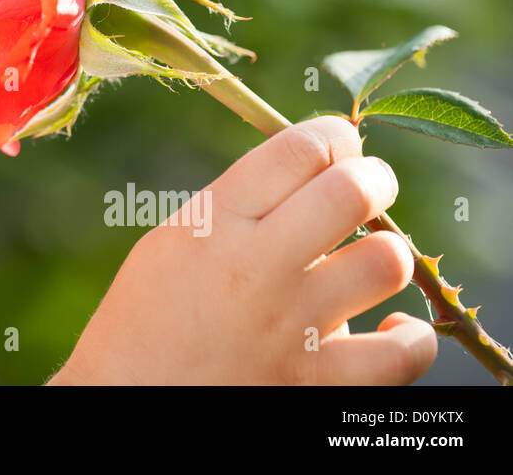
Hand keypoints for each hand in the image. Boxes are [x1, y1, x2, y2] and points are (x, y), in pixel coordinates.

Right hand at [48, 116, 437, 383]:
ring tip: (373, 259)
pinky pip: (402, 353)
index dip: (334, 136)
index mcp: (211, 223)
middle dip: (375, 178)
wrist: (126, 400)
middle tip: (370, 187)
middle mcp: (254, 267)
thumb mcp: (173, 242)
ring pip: (387, 262)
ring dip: (389, 253)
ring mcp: (290, 327)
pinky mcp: (314, 384)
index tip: (340, 145)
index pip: (298, 150)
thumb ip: (238, 206)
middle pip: (352, 191)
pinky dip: (409, 337)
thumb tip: (318, 172)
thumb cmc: (146, 317)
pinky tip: (392, 327)